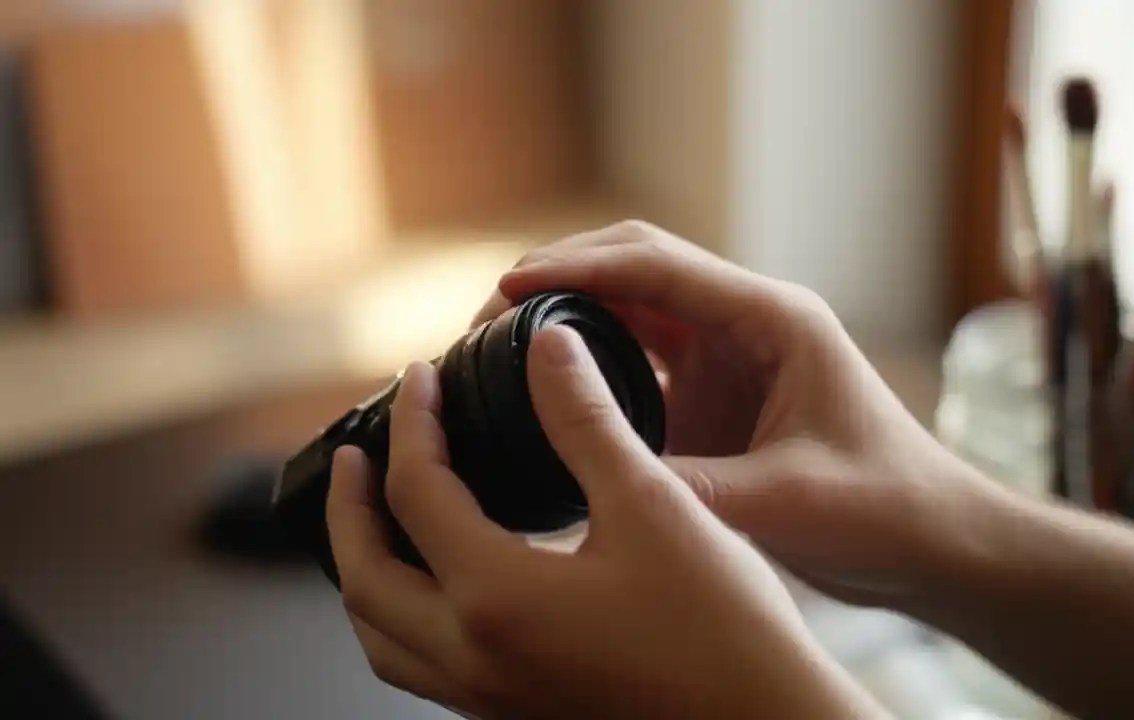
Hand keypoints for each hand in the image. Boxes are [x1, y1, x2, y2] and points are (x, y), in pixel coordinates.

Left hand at [326, 330, 881, 717]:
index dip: (412, 421)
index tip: (420, 378)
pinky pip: (423, 667)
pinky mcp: (518, 716)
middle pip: (365, 577)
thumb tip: (549, 349)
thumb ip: (587, 420)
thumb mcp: (653, 506)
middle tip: (358, 453)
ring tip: (381, 520)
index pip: (417, 492)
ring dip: (366, 570)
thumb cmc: (724, 633)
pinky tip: (451, 585)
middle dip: (349, 507)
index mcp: (497, 598)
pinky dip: (405, 616)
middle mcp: (476, 659)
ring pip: (382, 638)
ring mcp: (492, 699)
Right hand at [479, 221, 988, 605]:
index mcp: (773, 319)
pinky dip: (590, 359)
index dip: (577, 269)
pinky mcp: (715, 396)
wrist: (930, 539)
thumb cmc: (884, 508)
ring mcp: (729, 357)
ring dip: (571, 312)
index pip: (658, 268)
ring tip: (498, 338)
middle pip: (636, 268)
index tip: (509, 285)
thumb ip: (697, 490)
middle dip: (561, 275)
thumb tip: (602, 477)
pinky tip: (546, 383)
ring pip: (633, 309)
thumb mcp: (789, 501)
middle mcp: (746, 324)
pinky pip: (640, 358)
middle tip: (489, 308)